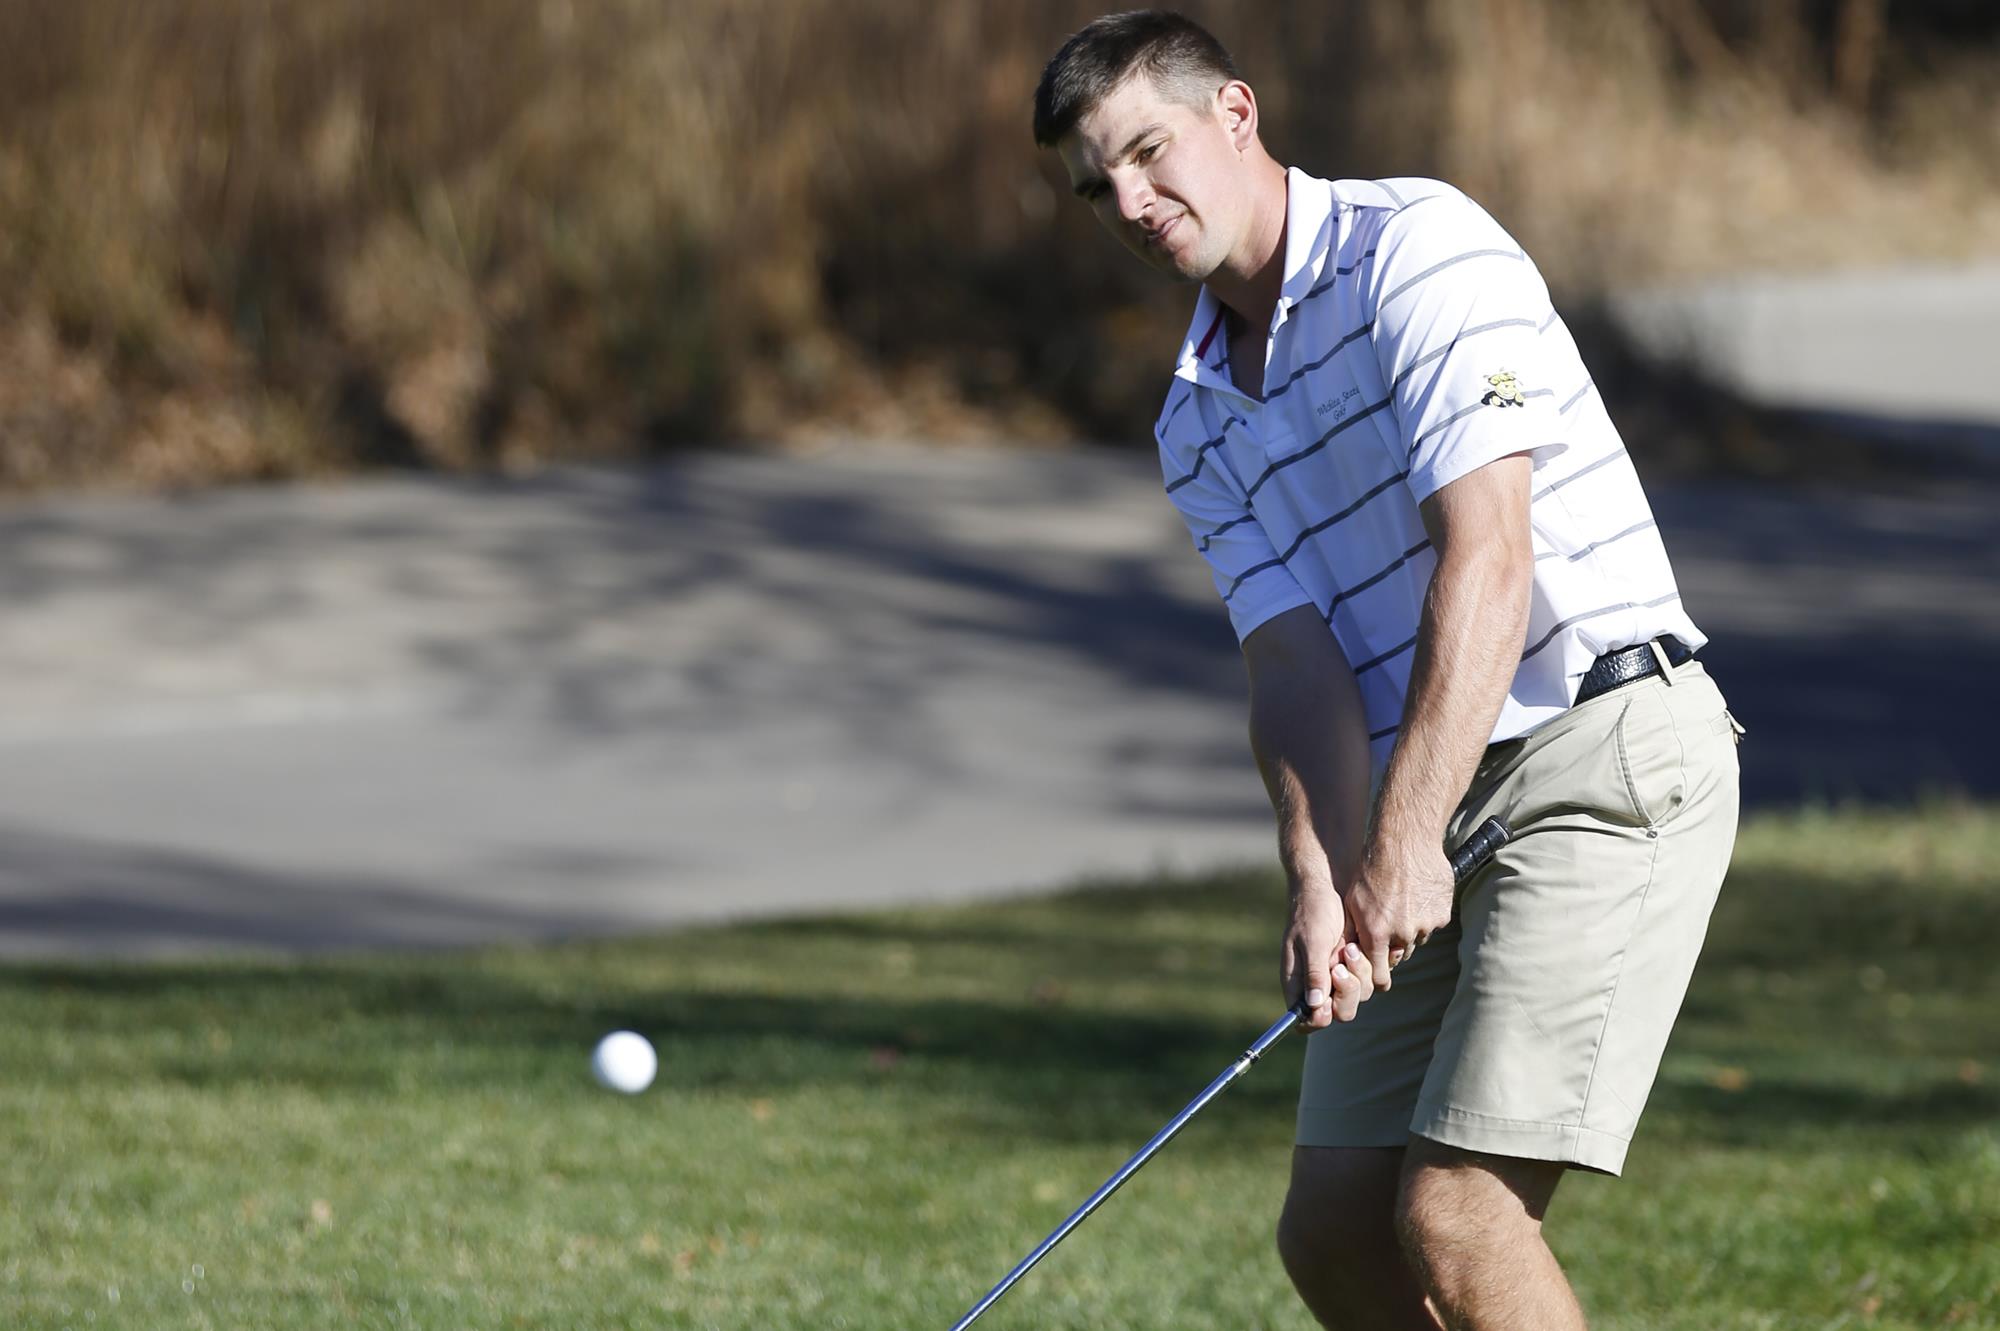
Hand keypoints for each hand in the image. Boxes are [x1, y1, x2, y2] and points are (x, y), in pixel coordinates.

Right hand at [1280, 885, 1375, 1028]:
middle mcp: (1319, 985)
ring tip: (1350, 946)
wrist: (1328, 886)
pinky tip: (1359, 944)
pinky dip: (1369, 966)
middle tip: (1340, 966)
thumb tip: (1313, 1005)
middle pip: (1340, 1012)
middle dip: (1346, 992)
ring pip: (1360, 996)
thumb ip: (1313, 974)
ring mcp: (1340, 976)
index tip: (1327, 1001)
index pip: (1307, 1020)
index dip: (1319, 1017)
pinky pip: (1372, 980)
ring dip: (1358, 973)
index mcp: (1299, 984)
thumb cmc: (1311, 912)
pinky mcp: (1357, 965)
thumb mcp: (1311, 941)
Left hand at [1343, 839, 1452, 991]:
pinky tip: (1417, 894)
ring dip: (1411, 928)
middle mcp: (1402, 935)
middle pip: (1400, 955)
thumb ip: (1356, 930)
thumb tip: (1353, 954)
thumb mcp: (1353, 901)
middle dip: (1394, 946)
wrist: (1404, 842)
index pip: (1379, 976)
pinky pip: (1432, 923)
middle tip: (1390, 923)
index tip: (1378, 973)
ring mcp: (1425, 925)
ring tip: (1403, 902)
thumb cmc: (1372, 869)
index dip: (1378, 976)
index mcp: (1376, 934)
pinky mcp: (1442, 915)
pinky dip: (1426, 914)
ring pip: (1417, 938)